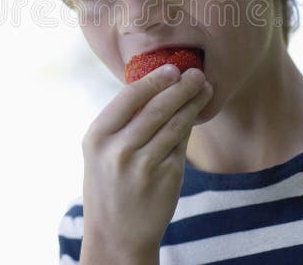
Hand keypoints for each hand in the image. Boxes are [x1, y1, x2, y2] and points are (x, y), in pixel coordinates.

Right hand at [80, 65, 212, 263]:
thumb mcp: (100, 151)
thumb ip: (121, 122)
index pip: (129, 97)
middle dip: (180, 86)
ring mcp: (143, 165)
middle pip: (157, 107)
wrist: (116, 234)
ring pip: (175, 123)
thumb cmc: (109, 183)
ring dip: (193, 102)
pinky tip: (197, 113)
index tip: (172, 68)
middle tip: (196, 73)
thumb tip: (155, 84)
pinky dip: (190, 125)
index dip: (154, 80)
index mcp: (97, 137)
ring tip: (204, 88)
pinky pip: (182, 143)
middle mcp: (118, 150)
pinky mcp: (166, 177)